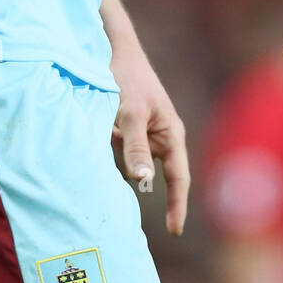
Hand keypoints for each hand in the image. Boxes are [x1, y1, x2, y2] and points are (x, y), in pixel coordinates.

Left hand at [110, 45, 189, 234]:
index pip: (179, 178)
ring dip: (119, 159)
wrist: (114, 51)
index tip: (174, 231)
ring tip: (109, 134)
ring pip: (132, 164)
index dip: (177, 205)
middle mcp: (161, 138)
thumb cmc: (128, 78)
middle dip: (139, 181)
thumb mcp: (130, 113)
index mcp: (172, 135)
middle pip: (153, 174)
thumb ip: (136, 146)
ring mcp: (144, 135)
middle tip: (124, 198)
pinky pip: (120, 152)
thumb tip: (143, 181)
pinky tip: (103, 128)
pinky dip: (110, 149)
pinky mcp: (127, 132)